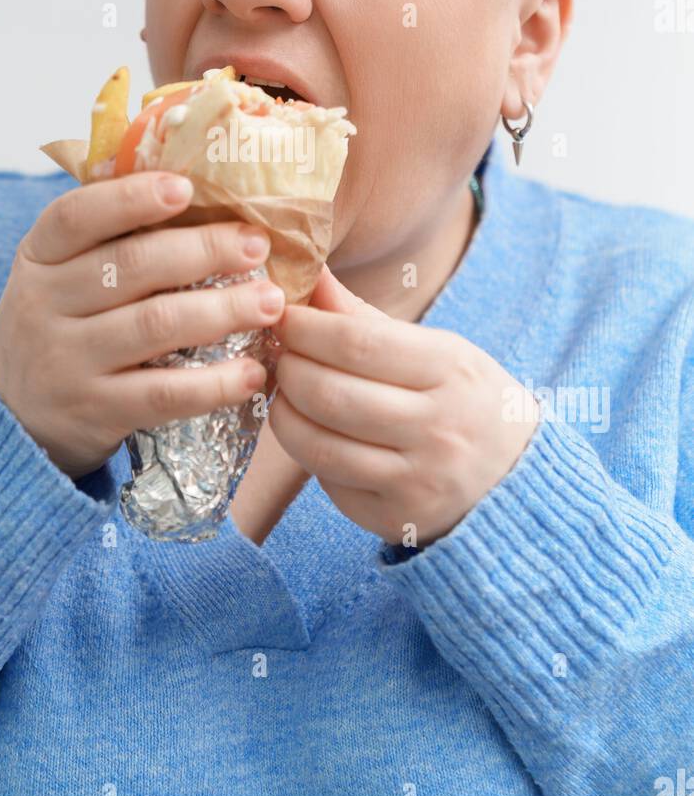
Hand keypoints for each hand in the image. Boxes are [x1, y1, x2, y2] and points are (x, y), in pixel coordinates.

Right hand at [0, 171, 283, 478]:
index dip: (130, 198)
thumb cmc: (61, 321)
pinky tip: (252, 373)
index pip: (76, 216)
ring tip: (272, 302)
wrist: (13, 413)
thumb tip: (187, 178)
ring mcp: (67, 361)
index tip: (186, 187)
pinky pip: (161, 394)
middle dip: (203, 251)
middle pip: (130, 266)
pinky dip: (213, 384)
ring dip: (222, 311)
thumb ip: (107, 234)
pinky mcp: (94, 411)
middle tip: (257, 245)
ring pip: (154, 326)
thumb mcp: (59, 271)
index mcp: (39, 255)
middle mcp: (45, 304)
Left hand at [269, 265, 540, 547]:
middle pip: (331, 394)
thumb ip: (367, 320)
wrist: (517, 480)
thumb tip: (310, 277)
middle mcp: (438, 428)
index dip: (306, 327)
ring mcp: (417, 480)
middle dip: (289, 368)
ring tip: (284, 393)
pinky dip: (309, 453)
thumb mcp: (439, 350)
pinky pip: (329, 482)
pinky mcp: (395, 518)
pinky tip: (312, 433)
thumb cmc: (467, 400)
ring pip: (319, 445)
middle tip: (277, 354)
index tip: (282, 316)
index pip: (357, 343)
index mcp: (451, 370)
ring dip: (285, 413)